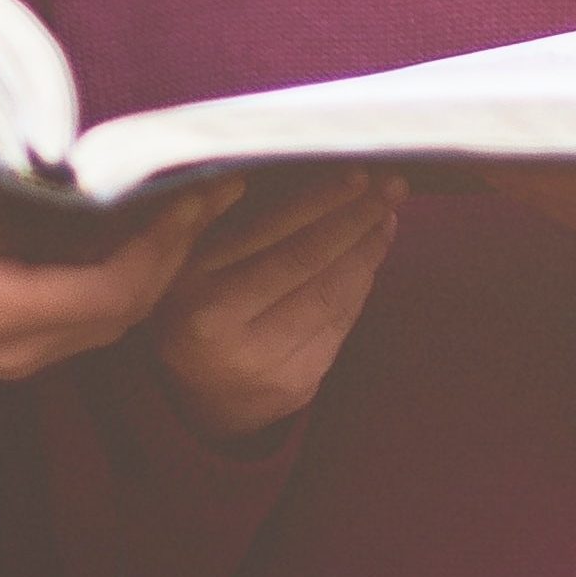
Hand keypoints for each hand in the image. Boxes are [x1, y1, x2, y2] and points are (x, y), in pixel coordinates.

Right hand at [0, 150, 230, 380]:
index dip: (155, 248)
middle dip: (174, 251)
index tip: (186, 192)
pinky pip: (102, 317)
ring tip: (197, 202)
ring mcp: (23, 356)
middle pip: (124, 309)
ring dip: (162, 264)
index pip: (101, 293)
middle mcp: (13, 348)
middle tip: (213, 187)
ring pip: (119, 318)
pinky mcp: (32, 348)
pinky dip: (137, 276)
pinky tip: (157, 231)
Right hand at [152, 171, 401, 440]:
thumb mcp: (183, 263)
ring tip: (385, 217)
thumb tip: (262, 175)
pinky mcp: (298, 385)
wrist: (197, 402)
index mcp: (198, 292)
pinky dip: (359, 287)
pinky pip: (340, 326)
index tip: (357, 174)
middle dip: (358, 219)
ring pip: (333, 296)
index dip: (321, 202)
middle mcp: (232, 333)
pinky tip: (369, 259)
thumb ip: (214, 219)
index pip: (273, 236)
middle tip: (392, 186)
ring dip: (368, 252)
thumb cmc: (190, 309)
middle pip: (310, 263)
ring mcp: (268, 364)